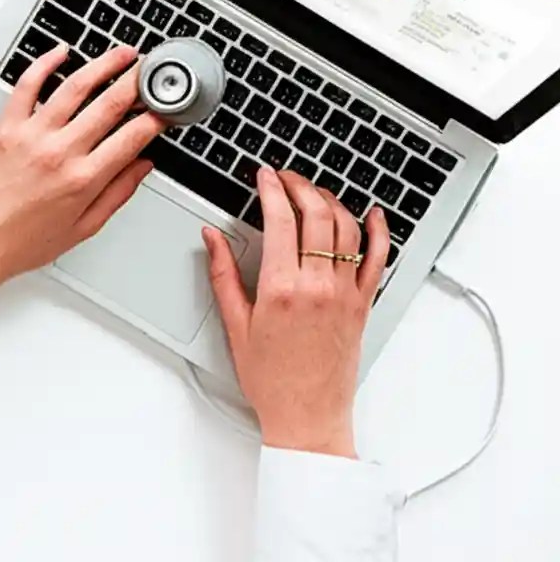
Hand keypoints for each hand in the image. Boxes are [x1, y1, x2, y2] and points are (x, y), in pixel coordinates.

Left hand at [0, 44, 167, 312]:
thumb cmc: (28, 240)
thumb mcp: (86, 227)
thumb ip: (119, 192)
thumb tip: (144, 164)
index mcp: (83, 179)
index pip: (132, 137)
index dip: (155, 118)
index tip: (165, 110)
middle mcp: (60, 152)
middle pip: (110, 104)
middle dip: (138, 82)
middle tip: (151, 71)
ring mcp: (33, 135)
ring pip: (75, 86)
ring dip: (104, 64)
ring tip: (123, 54)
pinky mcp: (8, 127)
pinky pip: (27, 85)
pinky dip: (45, 63)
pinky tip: (62, 52)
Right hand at [203, 168, 389, 457]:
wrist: (307, 416)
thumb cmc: (270, 379)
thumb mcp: (235, 324)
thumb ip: (222, 274)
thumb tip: (212, 237)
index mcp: (281, 289)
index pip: (280, 220)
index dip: (271, 188)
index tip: (264, 175)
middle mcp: (318, 286)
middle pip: (317, 215)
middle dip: (300, 185)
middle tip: (285, 176)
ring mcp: (346, 294)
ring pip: (347, 228)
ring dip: (332, 200)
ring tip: (315, 191)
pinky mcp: (364, 305)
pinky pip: (379, 258)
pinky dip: (378, 230)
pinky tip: (372, 213)